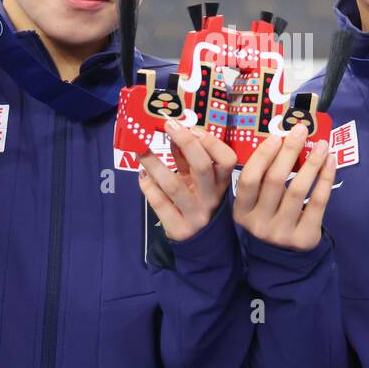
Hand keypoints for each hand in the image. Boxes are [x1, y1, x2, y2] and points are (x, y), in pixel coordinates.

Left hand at [138, 118, 237, 240]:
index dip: (210, 141)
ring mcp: (195, 215)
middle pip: (201, 166)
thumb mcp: (202, 182)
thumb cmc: (199, 202)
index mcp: (222, 183)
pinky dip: (147, 185)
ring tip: (141, 149)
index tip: (192, 128)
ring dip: (154, 163)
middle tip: (167, 125)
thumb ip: (190, 160)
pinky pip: (159, 203)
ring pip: (173, 185)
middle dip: (184, 142)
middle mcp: (212, 198)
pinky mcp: (178, 228)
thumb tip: (174, 132)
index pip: (227, 159)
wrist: (202, 243)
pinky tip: (142, 175)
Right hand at [234, 124, 335, 251]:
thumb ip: (262, 179)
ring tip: (322, 145)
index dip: (263, 156)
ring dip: (312, 162)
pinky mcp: (304, 237)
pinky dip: (325, 178)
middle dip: (290, 151)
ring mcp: (281, 233)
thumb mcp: (256, 205)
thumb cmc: (270, 219)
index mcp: (242, 212)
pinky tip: (330, 162)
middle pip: (275, 180)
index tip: (278, 136)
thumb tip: (283, 139)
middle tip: (302, 130)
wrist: (283, 259)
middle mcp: (259, 224)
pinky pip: (317, 202)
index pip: (249, 179)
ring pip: (298, 189)